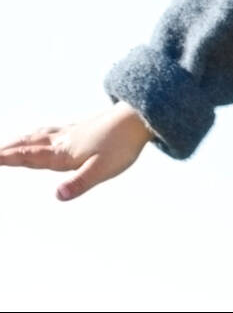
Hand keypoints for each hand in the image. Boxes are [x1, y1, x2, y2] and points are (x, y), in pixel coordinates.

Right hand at [0, 102, 153, 201]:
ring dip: (20, 140)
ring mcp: (72, 132)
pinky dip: (38, 133)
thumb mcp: (102, 169)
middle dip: (8, 149)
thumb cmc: (123, 144)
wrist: (140, 116)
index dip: (9, 158)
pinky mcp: (82, 127)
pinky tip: (43, 133)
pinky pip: (51, 130)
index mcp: (64, 153)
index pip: (30, 157)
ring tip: (7, 144)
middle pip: (29, 144)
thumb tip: (57, 196)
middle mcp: (64, 140)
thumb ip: (79, 183)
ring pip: (39, 136)